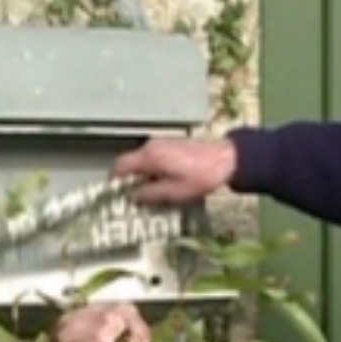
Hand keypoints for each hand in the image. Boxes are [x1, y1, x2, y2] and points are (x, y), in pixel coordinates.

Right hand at [111, 137, 236, 205]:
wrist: (226, 160)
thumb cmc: (201, 176)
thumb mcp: (173, 192)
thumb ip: (149, 194)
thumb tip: (131, 197)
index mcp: (149, 156)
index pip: (120, 166)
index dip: (114, 182)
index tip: (115, 195)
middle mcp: (152, 146)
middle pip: (130, 163)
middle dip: (129, 181)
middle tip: (133, 198)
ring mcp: (162, 143)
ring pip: (142, 161)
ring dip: (142, 176)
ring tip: (151, 193)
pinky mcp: (172, 145)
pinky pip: (154, 157)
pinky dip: (153, 170)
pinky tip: (164, 182)